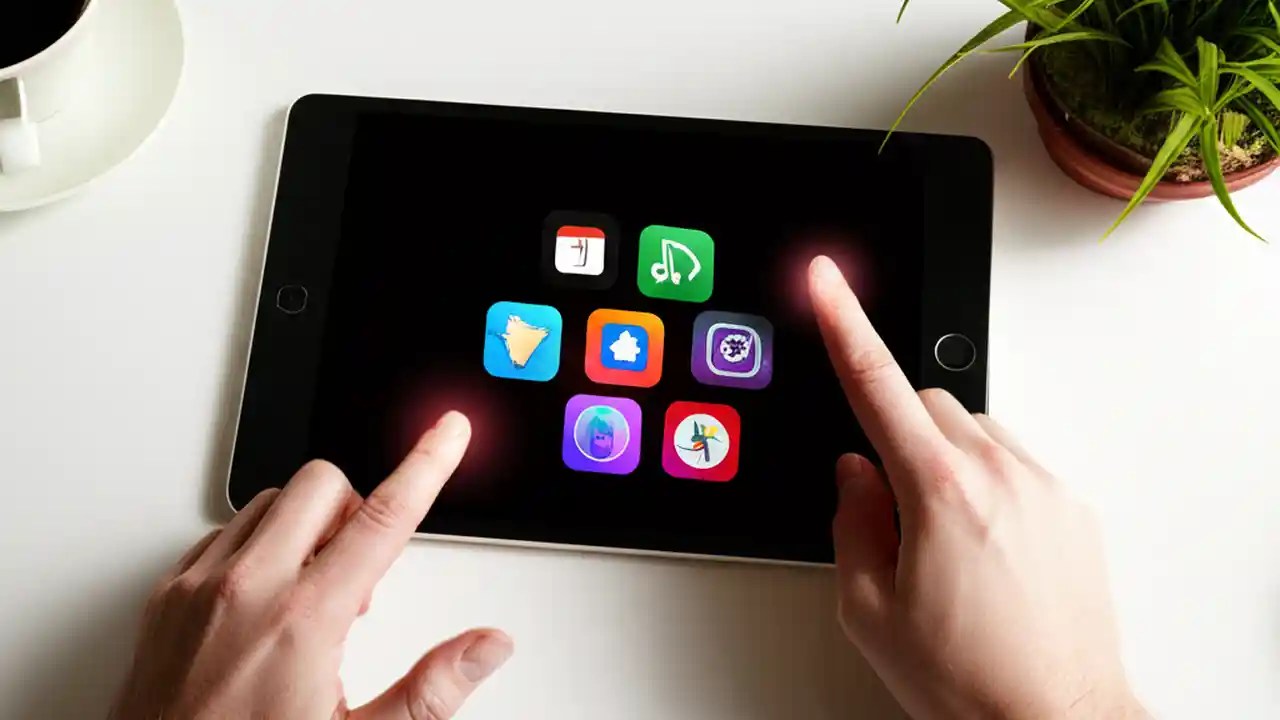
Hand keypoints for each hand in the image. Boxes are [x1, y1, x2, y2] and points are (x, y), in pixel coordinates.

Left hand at [109, 411, 512, 719]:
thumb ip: (430, 689)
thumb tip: (486, 645)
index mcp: (303, 621)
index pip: (384, 518)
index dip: (426, 465)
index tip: (448, 431)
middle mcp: (245, 590)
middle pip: (321, 487)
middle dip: (356, 509)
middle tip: (362, 572)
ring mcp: (197, 590)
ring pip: (269, 503)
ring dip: (305, 530)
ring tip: (313, 596)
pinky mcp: (164, 599)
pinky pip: (222, 533)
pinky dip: (254, 548)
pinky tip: (266, 600)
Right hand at [808, 257, 1145, 719]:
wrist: (1055, 719)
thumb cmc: (965, 679)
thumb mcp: (869, 608)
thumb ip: (851, 521)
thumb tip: (855, 474)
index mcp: (938, 493)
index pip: (875, 386)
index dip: (844, 324)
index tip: (825, 279)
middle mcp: (999, 475)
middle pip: (925, 403)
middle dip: (894, 433)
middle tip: (889, 508)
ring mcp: (1044, 488)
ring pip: (971, 430)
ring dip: (941, 458)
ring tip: (941, 539)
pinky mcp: (1072, 508)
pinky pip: (1013, 462)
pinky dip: (985, 482)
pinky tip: (982, 547)